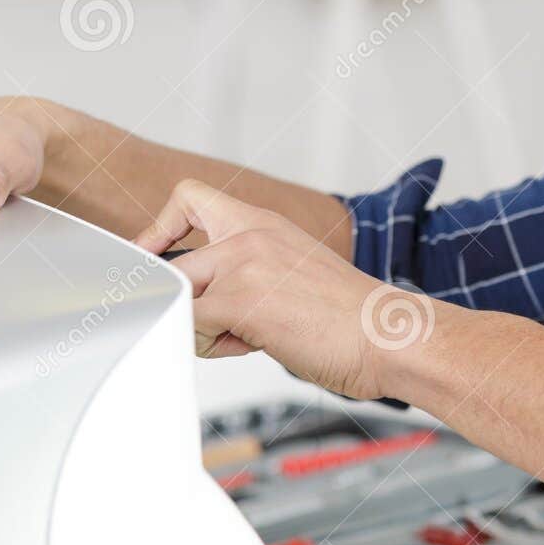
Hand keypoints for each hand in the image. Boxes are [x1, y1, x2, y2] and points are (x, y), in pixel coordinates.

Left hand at [134, 178, 414, 400]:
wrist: (388, 335)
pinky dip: (216, 347)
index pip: (190, 197)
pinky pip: (191, 325)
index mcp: (264, 224)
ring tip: (249, 335)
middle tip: (218, 325)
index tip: (155, 257)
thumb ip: (248, 272)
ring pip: (178, 297)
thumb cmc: (350, 319)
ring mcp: (243, 261)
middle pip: (171, 263)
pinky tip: (259, 344)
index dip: (161, 229)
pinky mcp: (240, 298)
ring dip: (202, 328)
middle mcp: (250, 234)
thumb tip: (201, 301)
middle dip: (182, 303)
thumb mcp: (293, 275)